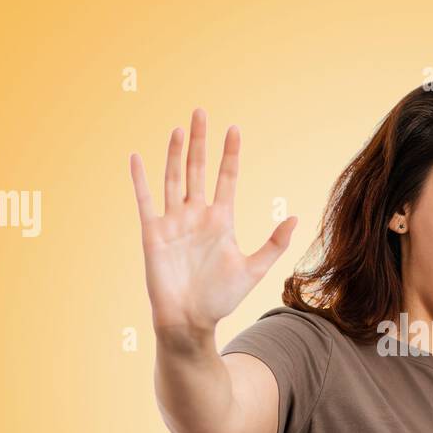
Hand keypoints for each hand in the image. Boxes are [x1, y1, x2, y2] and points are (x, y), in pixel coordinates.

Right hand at [128, 108, 297, 341]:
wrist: (190, 321)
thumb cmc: (221, 298)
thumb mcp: (253, 269)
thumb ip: (274, 243)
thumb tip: (295, 217)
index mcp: (220, 220)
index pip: (226, 178)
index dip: (230, 154)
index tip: (235, 129)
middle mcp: (196, 215)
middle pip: (197, 169)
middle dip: (200, 142)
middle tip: (201, 111)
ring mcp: (174, 222)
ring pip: (173, 178)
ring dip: (174, 153)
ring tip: (178, 128)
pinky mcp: (153, 234)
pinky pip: (145, 201)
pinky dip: (140, 180)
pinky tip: (136, 158)